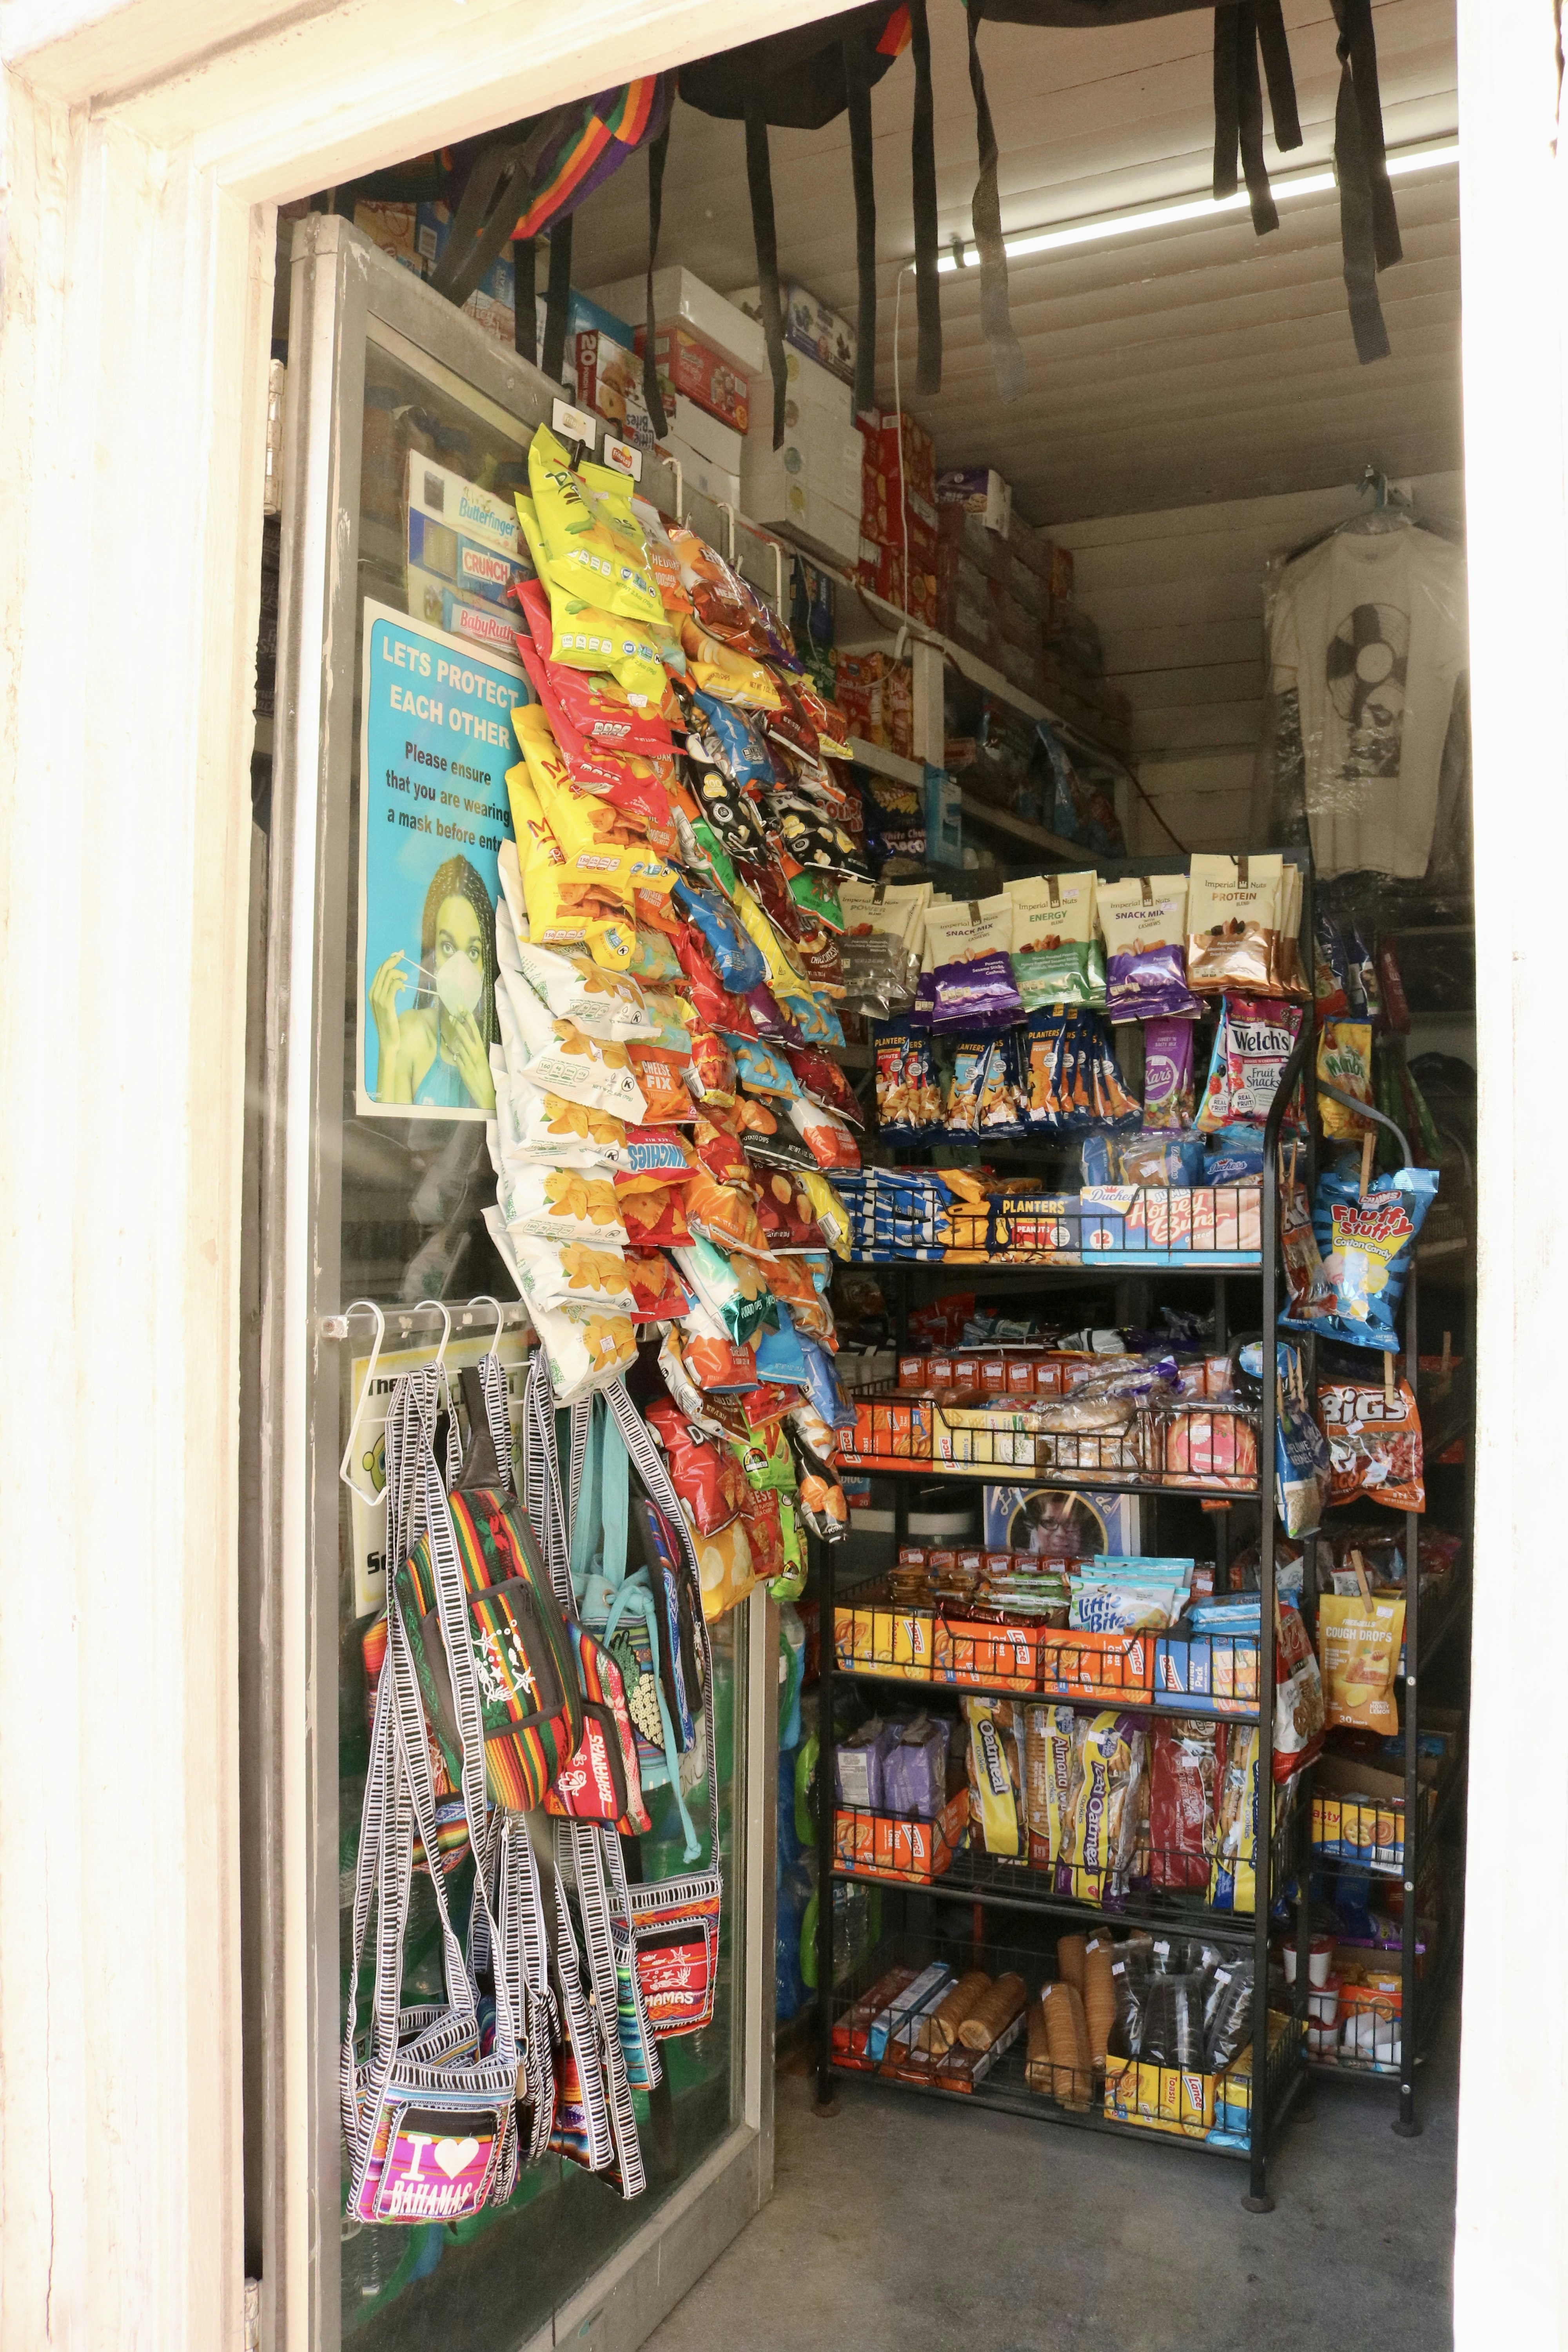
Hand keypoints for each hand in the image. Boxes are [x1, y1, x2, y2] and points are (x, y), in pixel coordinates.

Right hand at [370, 951, 406, 1094]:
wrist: (389, 1044)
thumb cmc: (391, 1028)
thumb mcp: (388, 1009)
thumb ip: (390, 995)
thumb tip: (400, 986)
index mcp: (372, 993)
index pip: (379, 971)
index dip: (388, 961)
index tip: (399, 955)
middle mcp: (373, 994)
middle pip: (382, 970)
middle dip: (393, 960)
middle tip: (403, 955)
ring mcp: (378, 999)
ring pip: (388, 976)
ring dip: (398, 972)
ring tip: (406, 977)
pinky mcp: (387, 1005)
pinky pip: (393, 986)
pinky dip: (399, 982)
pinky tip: (404, 986)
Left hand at [447, 1007, 494, 1111]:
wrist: (486, 1093)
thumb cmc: (485, 1076)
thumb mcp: (481, 1060)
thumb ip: (472, 1050)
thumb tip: (460, 1040)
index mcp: (482, 1050)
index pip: (474, 1030)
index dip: (467, 1018)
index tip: (461, 1008)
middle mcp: (476, 1053)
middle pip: (464, 1034)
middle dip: (457, 1024)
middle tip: (450, 1016)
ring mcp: (469, 1061)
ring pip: (459, 1045)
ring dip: (456, 1042)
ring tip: (457, 1038)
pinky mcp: (463, 1069)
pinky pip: (457, 1058)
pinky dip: (457, 1056)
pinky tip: (458, 1057)